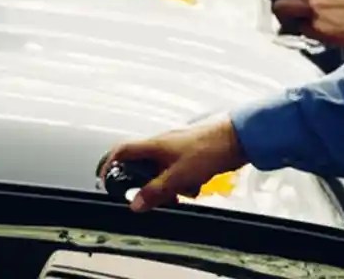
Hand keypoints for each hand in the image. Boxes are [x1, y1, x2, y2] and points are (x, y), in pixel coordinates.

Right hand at [98, 116, 245, 212]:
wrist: (238, 138)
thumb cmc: (208, 149)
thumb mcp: (177, 177)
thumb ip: (155, 191)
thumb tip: (134, 204)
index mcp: (153, 145)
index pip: (121, 152)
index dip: (109, 165)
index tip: (105, 181)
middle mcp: (162, 144)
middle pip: (141, 165)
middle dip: (145, 184)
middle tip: (151, 197)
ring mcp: (176, 148)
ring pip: (160, 171)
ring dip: (166, 186)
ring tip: (179, 194)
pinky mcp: (190, 154)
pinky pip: (177, 171)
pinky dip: (181, 183)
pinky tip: (193, 188)